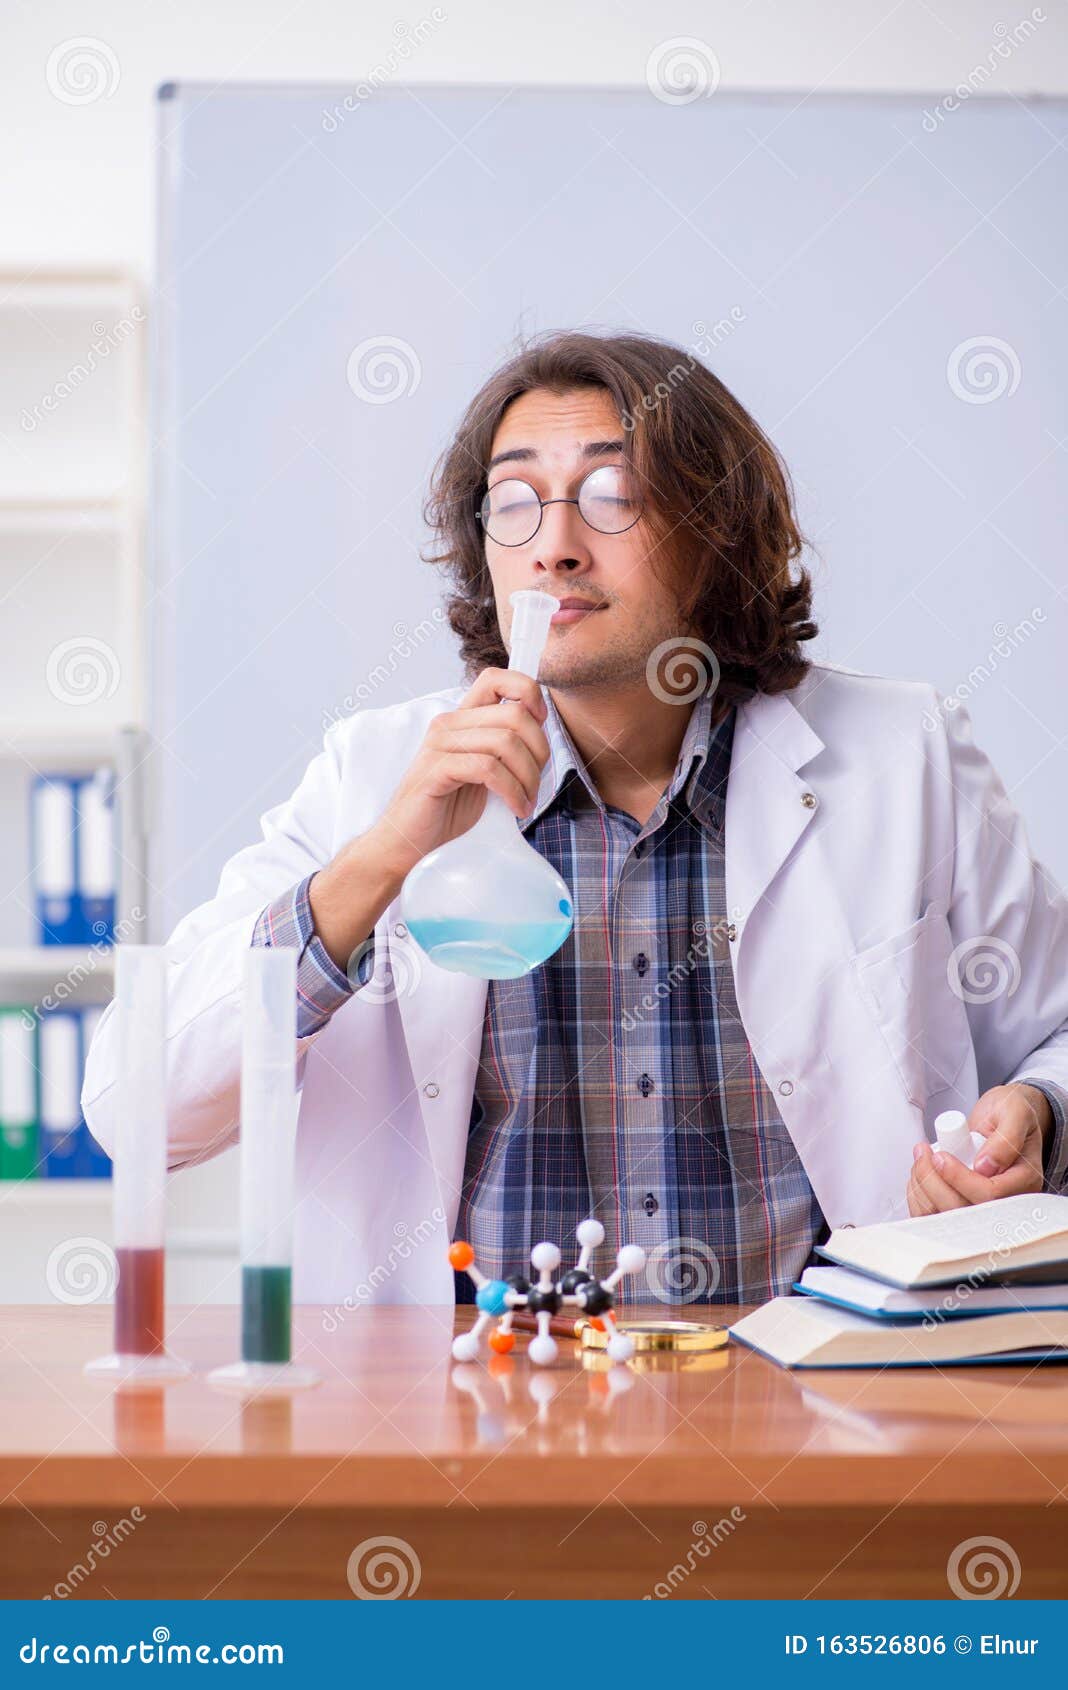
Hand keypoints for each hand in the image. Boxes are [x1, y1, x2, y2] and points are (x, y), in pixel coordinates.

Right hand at [367, 667, 549, 879]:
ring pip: (506, 742)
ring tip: (526, 802)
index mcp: (461, 720)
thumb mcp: (483, 772)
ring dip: (528, 778)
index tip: (541, 722)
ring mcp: (439, 746)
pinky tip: (516, 808)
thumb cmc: (447, 810)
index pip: (496, 678)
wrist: (408, 843)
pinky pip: (488, 768)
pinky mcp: (435, 771)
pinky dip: (512, 790)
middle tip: (536, 784)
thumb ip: (504, 749)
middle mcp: (448, 724)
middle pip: (514, 715)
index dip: (528, 692)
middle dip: (539, 751)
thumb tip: (542, 734)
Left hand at [906, 1083, 1050, 1215]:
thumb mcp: (1014, 1111)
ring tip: (920, 1157)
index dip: (960, 1178)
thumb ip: (1007, 1137)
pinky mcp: (962, 1206)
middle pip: (964, 1211)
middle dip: (933, 1183)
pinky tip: (919, 1172)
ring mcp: (983, 1207)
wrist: (1001, 1117)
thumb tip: (986, 1165)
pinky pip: (934, 1215)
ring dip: (922, 1187)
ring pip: (944, 1217)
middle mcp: (1006, 1202)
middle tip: (923, 1152)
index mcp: (1024, 1182)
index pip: (990, 1195)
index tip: (941, 1156)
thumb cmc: (1009, 1113)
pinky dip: (918, 1195)